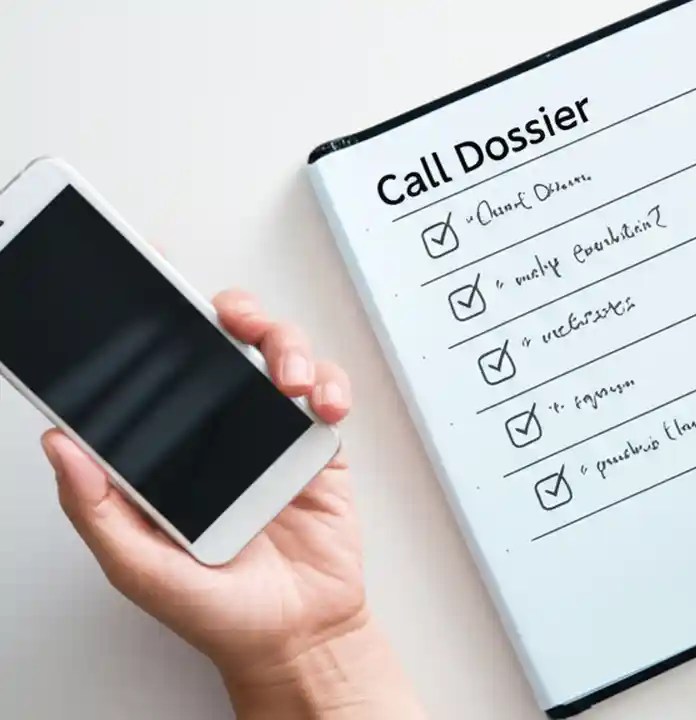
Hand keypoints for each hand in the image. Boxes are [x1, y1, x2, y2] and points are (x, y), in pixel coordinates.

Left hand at [42, 290, 424, 718]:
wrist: (297, 637)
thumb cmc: (218, 609)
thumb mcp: (139, 567)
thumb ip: (98, 510)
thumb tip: (61, 447)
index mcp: (169, 449)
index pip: (158, 371)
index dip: (155, 324)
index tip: (150, 292)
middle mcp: (220, 430)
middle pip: (227, 341)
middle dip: (234, 313)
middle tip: (234, 322)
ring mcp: (273, 433)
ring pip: (281, 352)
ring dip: (287, 347)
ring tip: (290, 379)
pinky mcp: (319, 447)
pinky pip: (329, 393)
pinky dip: (332, 386)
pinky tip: (324, 406)